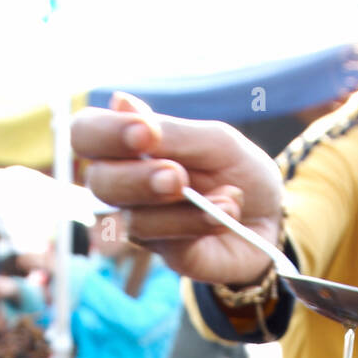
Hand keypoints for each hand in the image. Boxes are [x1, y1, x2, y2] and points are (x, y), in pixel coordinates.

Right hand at [72, 93, 283, 285]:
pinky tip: (229, 211)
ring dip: (180, 207)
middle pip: (98, 183)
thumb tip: (120, 101)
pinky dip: (202, 223)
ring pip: (133, 219)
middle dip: (138, 177)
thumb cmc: (236, 170)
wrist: (271, 215)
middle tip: (178, 176)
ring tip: (225, 197)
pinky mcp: (170, 256)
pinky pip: (170, 242)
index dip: (105, 133)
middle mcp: (127, 188)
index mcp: (128, 149)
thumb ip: (170, 130)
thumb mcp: (214, 140)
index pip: (86, 135)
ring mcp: (145, 226)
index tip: (144, 133)